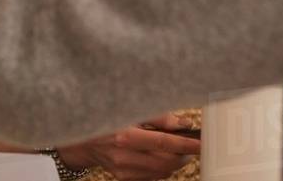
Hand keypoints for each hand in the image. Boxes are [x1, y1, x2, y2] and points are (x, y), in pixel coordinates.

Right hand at [56, 113, 199, 180]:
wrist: (81, 139)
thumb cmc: (106, 118)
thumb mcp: (129, 109)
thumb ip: (158, 116)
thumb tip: (183, 122)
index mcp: (126, 135)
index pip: (164, 142)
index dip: (186, 144)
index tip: (201, 144)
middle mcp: (125, 156)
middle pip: (166, 161)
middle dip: (183, 154)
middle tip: (191, 144)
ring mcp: (124, 170)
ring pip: (162, 171)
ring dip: (174, 161)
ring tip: (176, 148)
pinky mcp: (124, 178)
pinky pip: (152, 176)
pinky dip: (162, 167)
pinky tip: (160, 155)